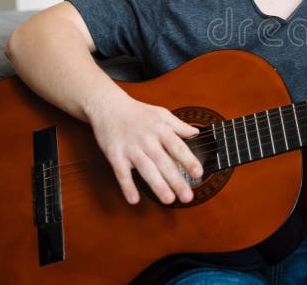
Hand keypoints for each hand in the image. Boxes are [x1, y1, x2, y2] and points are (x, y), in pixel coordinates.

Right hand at [86, 96, 201, 204]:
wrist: (108, 107)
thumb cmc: (138, 112)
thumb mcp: (162, 113)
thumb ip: (179, 125)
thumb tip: (196, 133)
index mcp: (160, 129)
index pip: (177, 147)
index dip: (189, 160)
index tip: (198, 173)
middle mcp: (147, 139)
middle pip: (164, 162)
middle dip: (176, 180)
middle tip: (187, 197)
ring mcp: (130, 148)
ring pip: (146, 169)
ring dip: (157, 186)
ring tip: (169, 200)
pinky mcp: (115, 155)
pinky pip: (121, 173)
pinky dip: (127, 186)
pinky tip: (134, 199)